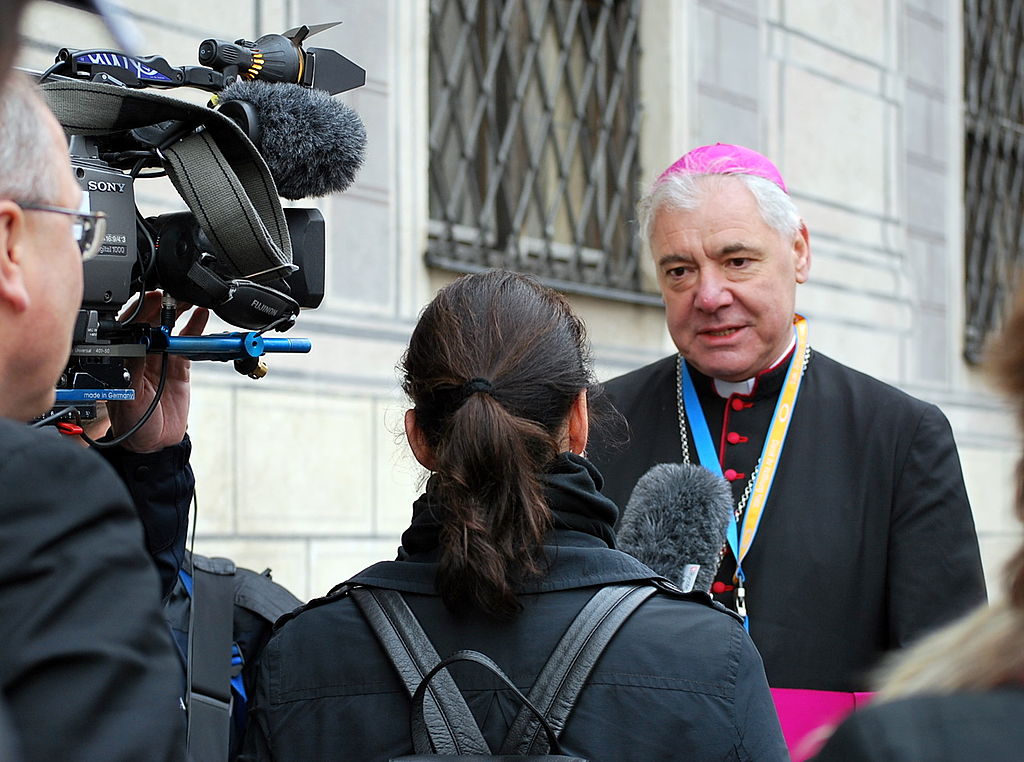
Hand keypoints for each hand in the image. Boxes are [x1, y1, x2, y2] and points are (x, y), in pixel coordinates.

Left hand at [106, 291, 209, 452]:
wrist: (154, 444)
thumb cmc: (133, 425)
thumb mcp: (128, 397)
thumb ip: (134, 369)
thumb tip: (140, 341)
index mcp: (125, 359)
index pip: (133, 328)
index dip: (143, 311)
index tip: (154, 299)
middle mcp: (142, 356)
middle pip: (154, 323)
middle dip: (165, 306)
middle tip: (177, 294)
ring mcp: (162, 360)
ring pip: (172, 330)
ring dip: (181, 313)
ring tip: (192, 299)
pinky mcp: (180, 368)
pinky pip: (188, 345)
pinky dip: (195, 330)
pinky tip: (201, 317)